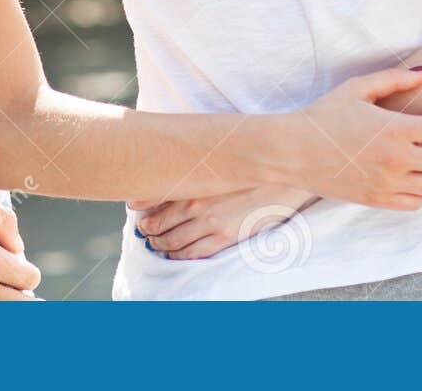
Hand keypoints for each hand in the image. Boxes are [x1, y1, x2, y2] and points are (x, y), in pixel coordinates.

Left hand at [130, 184, 317, 260]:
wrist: (281, 177)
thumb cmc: (245, 167)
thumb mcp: (211, 165)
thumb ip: (182, 174)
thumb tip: (150, 187)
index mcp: (192, 183)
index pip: (154, 207)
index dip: (143, 217)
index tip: (140, 218)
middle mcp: (197, 205)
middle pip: (161, 228)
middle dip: (150, 234)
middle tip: (146, 234)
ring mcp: (212, 223)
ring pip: (175, 243)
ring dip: (162, 246)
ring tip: (157, 244)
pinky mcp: (227, 237)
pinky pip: (195, 253)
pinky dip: (180, 256)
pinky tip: (176, 254)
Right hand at [281, 66, 421, 208]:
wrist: (292, 150)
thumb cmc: (324, 115)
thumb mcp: (356, 89)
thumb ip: (394, 79)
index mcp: (395, 129)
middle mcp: (396, 160)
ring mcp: (388, 183)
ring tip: (421, 158)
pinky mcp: (377, 200)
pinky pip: (416, 203)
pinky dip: (417, 190)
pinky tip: (403, 175)